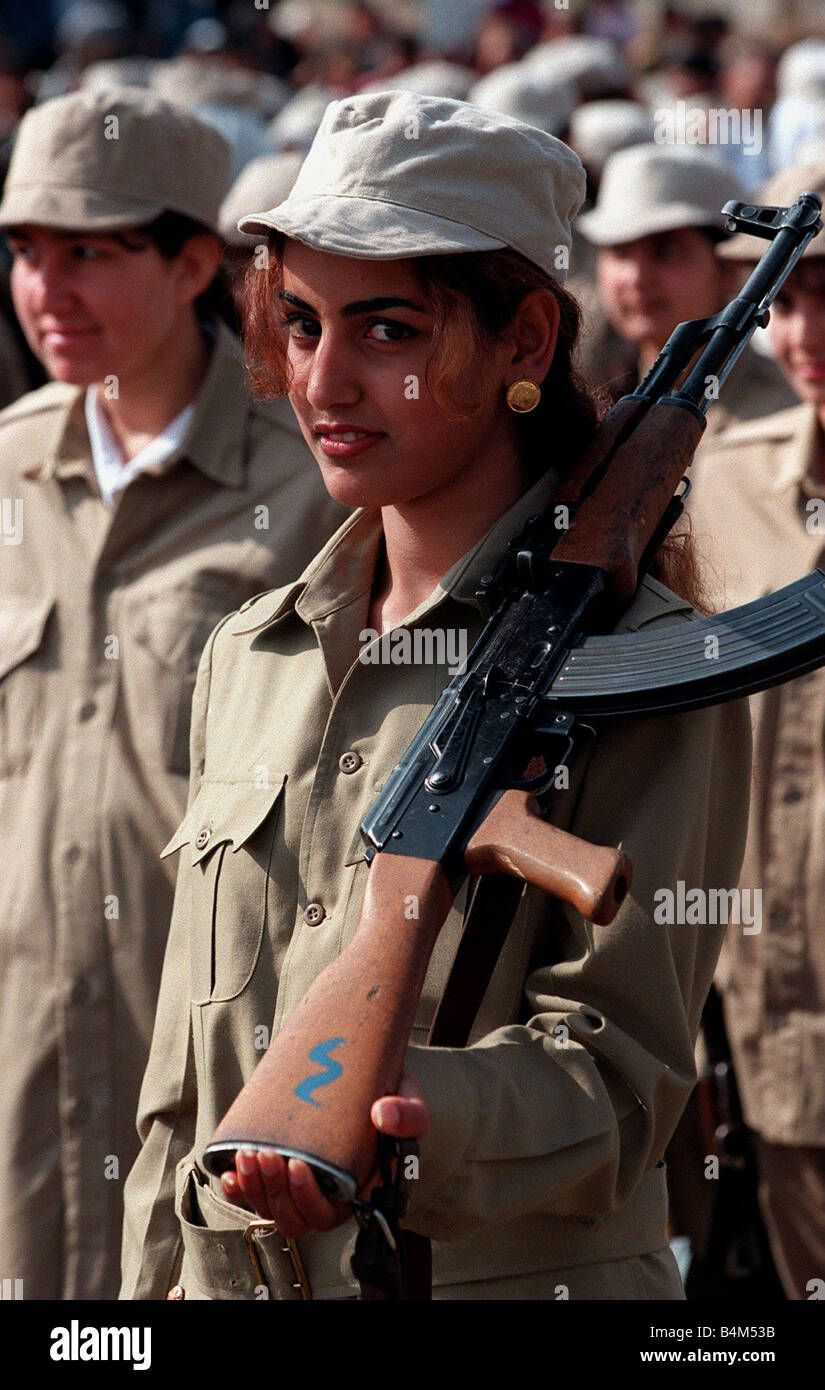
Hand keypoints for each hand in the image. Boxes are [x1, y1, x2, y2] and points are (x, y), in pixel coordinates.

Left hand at [219, 1070, 430, 1236]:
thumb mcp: (412, 1103)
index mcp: (358, 1191)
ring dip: (254, 1188)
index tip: (298, 1165)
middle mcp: (328, 1196)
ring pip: (271, 1209)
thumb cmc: (393, 1099)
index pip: (328, 1215)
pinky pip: (253, 1195)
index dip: (307, 1199)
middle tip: (267, 1154)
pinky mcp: (281, 1170)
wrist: (371, 1077)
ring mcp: (301, 1185)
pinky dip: (239, 1190)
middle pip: (294, 1218)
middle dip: (275, 1191)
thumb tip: (383, 1114)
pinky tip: (230, 1172)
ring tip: (247, 1153)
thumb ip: (409, 1114)